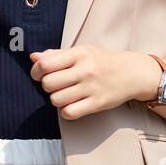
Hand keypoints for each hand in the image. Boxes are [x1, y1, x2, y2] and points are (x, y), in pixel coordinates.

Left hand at [29, 46, 161, 120]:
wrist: (132, 72)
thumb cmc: (102, 61)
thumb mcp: (81, 51)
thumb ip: (56, 54)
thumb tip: (33, 57)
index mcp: (79, 54)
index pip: (45, 64)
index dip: (37, 72)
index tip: (40, 75)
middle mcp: (85, 70)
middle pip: (48, 84)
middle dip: (47, 87)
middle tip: (56, 85)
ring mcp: (92, 87)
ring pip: (56, 100)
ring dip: (57, 99)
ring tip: (66, 95)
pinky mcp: (97, 103)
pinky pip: (69, 113)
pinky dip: (66, 111)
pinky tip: (72, 105)